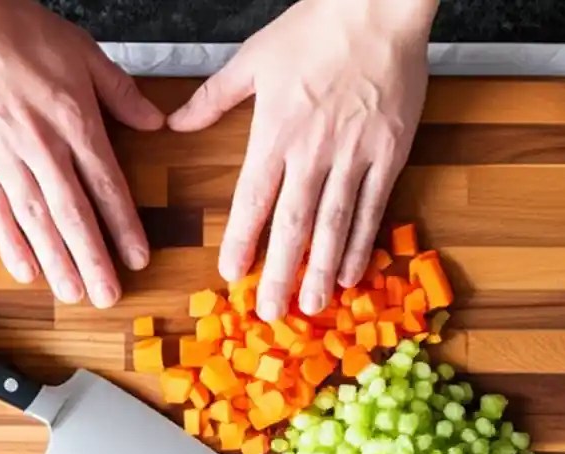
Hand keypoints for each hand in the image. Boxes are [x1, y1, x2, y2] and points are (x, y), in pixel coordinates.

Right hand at [0, 0, 164, 306]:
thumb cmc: (18, 31)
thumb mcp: (83, 53)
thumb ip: (120, 94)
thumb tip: (155, 122)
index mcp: (75, 121)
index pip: (107, 185)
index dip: (124, 226)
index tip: (139, 257)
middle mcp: (42, 146)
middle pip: (74, 213)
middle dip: (94, 259)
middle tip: (108, 295)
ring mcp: (4, 157)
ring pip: (36, 220)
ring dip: (57, 261)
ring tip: (73, 294)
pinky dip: (9, 243)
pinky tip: (25, 271)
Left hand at [169, 0, 436, 318]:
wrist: (377, 7)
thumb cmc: (313, 28)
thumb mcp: (252, 59)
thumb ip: (213, 98)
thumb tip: (174, 122)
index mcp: (275, 132)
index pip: (254, 199)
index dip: (242, 240)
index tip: (231, 274)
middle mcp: (314, 152)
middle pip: (293, 224)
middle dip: (280, 273)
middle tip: (269, 312)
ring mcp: (355, 156)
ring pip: (335, 224)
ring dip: (323, 269)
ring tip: (314, 305)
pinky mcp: (390, 153)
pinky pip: (375, 207)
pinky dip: (363, 242)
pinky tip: (355, 272)